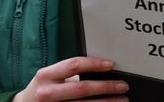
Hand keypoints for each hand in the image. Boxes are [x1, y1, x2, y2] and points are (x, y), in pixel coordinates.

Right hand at [13, 56, 128, 101]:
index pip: (73, 66)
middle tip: (122, 85)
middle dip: (106, 87)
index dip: (94, 64)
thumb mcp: (49, 76)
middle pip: (82, 88)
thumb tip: (99, 69)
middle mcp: (48, 93)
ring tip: (122, 99)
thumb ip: (69, 73)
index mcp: (46, 75)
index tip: (110, 65)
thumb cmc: (42, 89)